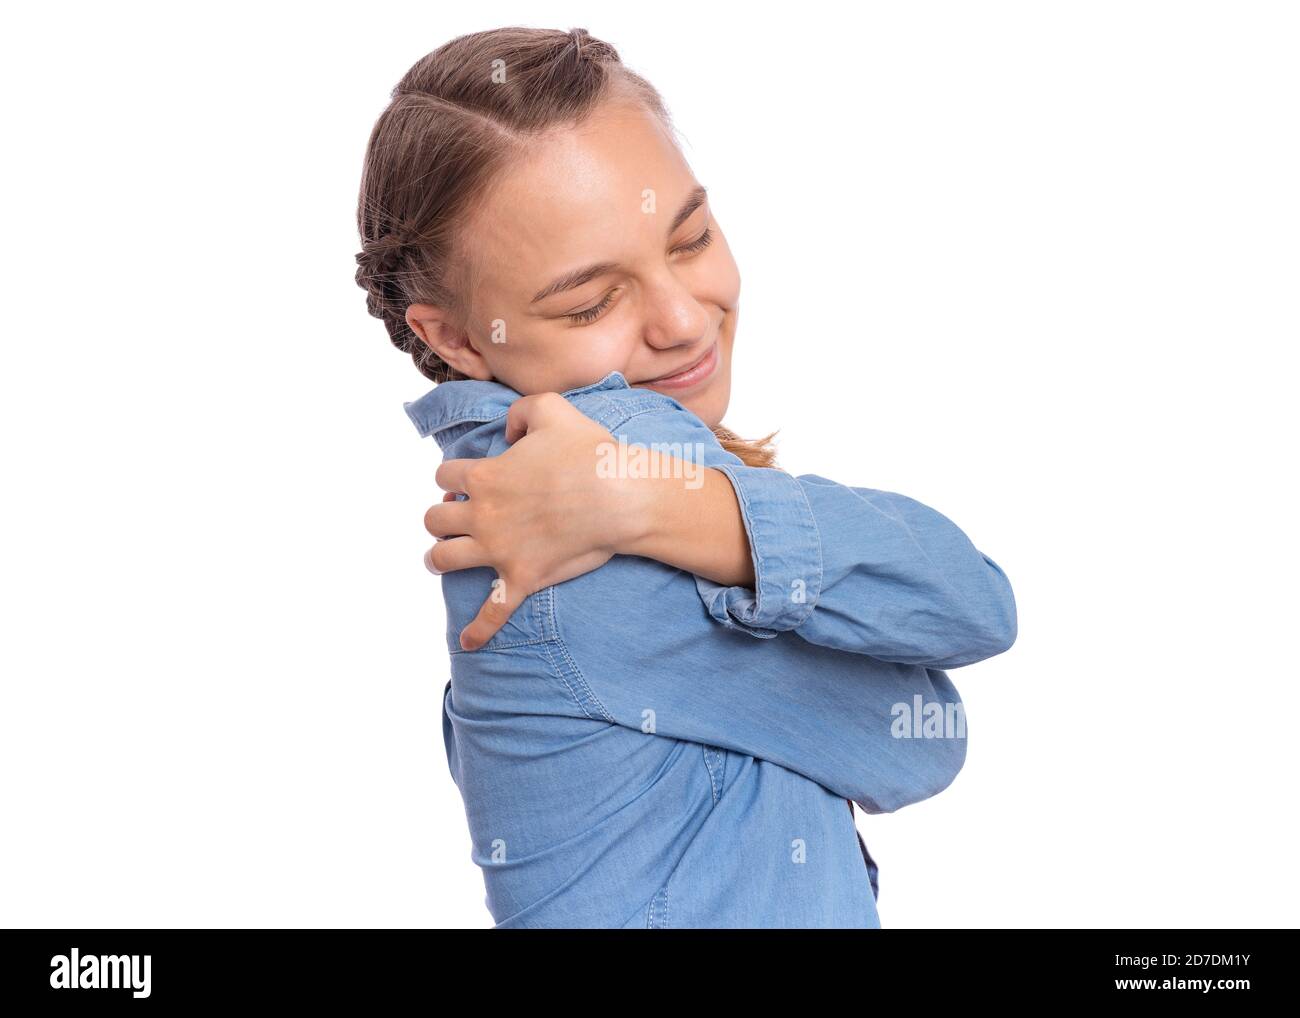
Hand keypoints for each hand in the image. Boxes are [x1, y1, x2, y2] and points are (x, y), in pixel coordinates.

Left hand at [423, 393, 641, 650]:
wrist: (621, 496)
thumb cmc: (590, 452)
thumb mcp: (552, 409)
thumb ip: (521, 411)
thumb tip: (508, 430)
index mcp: (485, 476)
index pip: (444, 474)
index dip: (454, 476)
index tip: (469, 481)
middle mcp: (483, 515)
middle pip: (434, 519)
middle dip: (442, 518)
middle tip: (458, 519)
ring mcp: (499, 550)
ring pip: (443, 559)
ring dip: (440, 558)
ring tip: (446, 557)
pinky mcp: (522, 578)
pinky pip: (493, 612)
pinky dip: (479, 631)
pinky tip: (469, 644)